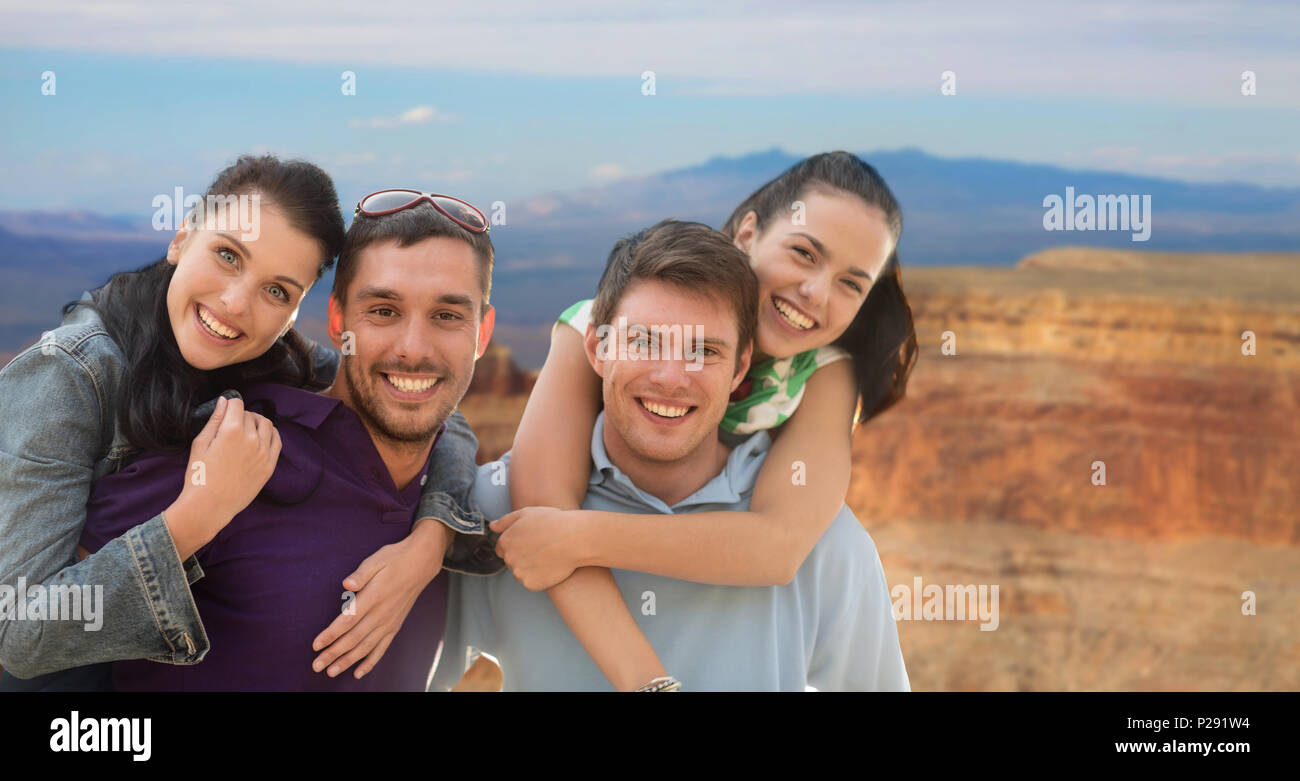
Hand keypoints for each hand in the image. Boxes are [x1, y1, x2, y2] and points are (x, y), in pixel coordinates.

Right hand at [165, 396, 281, 558]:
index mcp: (231, 430)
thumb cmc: (199, 475)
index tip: (227, 410)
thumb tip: (224, 401)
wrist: (210, 505)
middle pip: (251, 415)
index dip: (230, 404)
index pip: (237, 404)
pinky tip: (261, 438)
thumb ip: (214, 420)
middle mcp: (252, 439)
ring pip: (267, 425)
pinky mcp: (270, 465)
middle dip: (241, 415)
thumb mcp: (200, 444)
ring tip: (246, 430)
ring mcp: (263, 453)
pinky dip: (270, 434)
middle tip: (231, 425)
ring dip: (257, 422)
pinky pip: (277, 441)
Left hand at [311, 521, 450, 678]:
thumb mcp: (376, 560)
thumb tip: (346, 584)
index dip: (330, 634)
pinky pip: (382, 648)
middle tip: (316, 666)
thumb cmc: (394, 559)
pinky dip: (370, 662)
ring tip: (331, 672)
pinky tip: (358, 673)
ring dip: (348, 661)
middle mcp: (381, 614)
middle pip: (353, 638)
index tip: (316, 645)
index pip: (348, 620)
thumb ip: (360, 574)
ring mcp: (389, 622)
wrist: (421, 563)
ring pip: (366, 647)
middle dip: (333, 654)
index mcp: (373, 596)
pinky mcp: (395, 626)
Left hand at [490, 506, 588, 591]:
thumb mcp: (527, 513)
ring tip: (548, 557)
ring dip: (530, 567)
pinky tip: (550, 567)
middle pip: (511, 561)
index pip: (501, 548)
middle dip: (523, 556)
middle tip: (542, 548)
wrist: (574, 539)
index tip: (530, 543)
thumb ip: (506, 521)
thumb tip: (492, 527)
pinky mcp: (530, 584)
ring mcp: (519, 572)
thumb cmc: (553, 522)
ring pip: (521, 572)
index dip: (516, 545)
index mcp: (505, 540)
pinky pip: (532, 582)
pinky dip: (540, 578)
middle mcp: (508, 557)